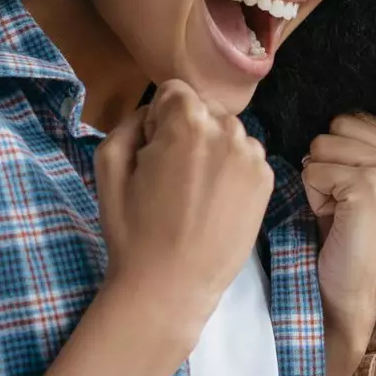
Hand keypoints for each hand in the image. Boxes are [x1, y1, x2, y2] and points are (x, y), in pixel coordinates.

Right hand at [96, 79, 272, 348]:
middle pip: (205, 109)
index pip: (174, 90)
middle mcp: (228, 131)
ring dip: (212, 148)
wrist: (171, 285)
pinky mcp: (267, 181)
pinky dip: (231, 170)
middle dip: (187, 130)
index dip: (158, 118)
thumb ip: (131, 120)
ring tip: (194, 191)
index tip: (152, 150)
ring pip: (228, 133)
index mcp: (187, 121)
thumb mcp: (108, 163)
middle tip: (171, 175)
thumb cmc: (133, 229)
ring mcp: (253, 157)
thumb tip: (155, 112)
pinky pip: (246, 157)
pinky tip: (214, 201)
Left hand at [303, 115, 375, 375]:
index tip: (357, 192)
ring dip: (319, 180)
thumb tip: (330, 112)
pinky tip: (335, 220)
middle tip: (346, 203)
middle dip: (328, 163)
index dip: (341, 154)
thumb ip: (363, 142)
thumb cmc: (353, 233)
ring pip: (321, 145)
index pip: (354, 118)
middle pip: (337, 126)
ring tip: (340, 211)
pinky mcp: (371, 186)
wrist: (352, 290)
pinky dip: (313, 196)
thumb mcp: (369, 176)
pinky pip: (313, 170)